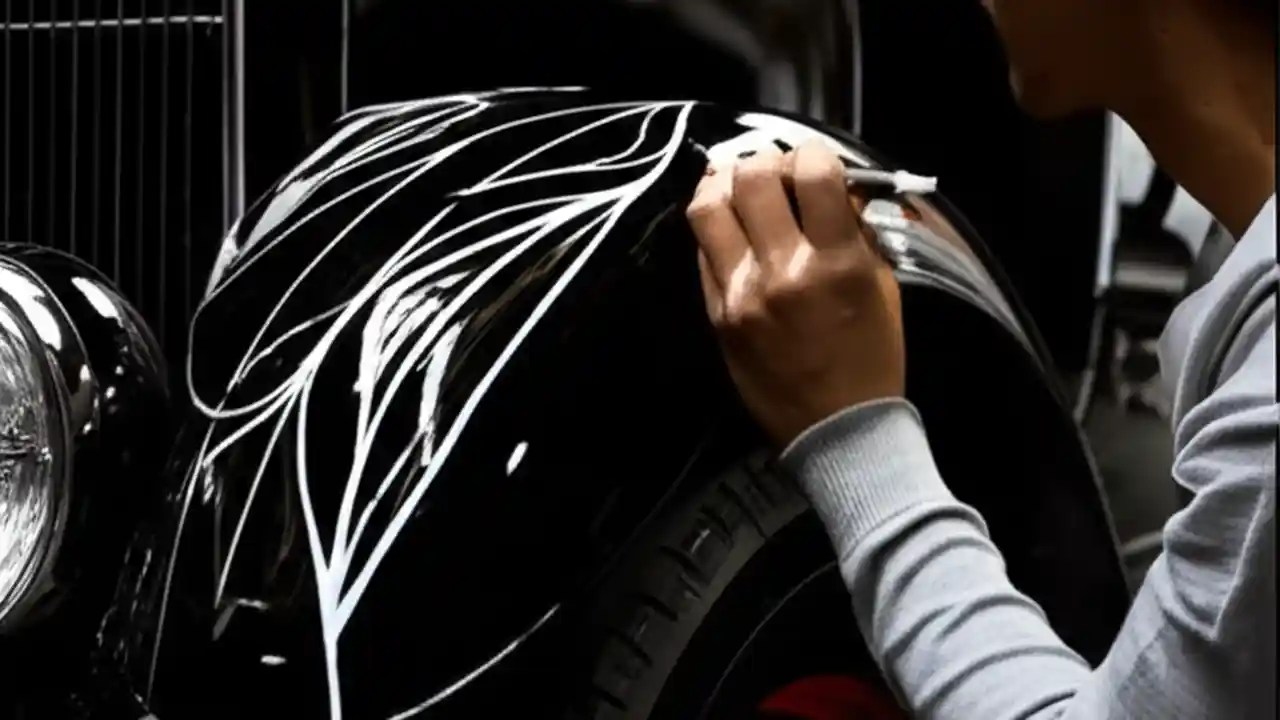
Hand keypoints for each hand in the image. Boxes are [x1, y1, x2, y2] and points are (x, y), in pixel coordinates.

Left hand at [686, 140, 904, 446]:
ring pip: (707, 206)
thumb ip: (857, 233)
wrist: (837, 432)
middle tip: (775, 172)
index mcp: (836, 263)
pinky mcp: (716, 313)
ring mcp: (740, 292)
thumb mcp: (883, 289)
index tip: (816, 162)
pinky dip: (715, 227)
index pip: (812, 173)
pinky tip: (729, 227)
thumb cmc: (872, 360)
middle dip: (765, 161)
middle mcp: (782, 270)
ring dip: (723, 183)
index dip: (813, 153)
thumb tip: (837, 188)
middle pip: (751, 178)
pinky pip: (702, 250)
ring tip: (737, 184)